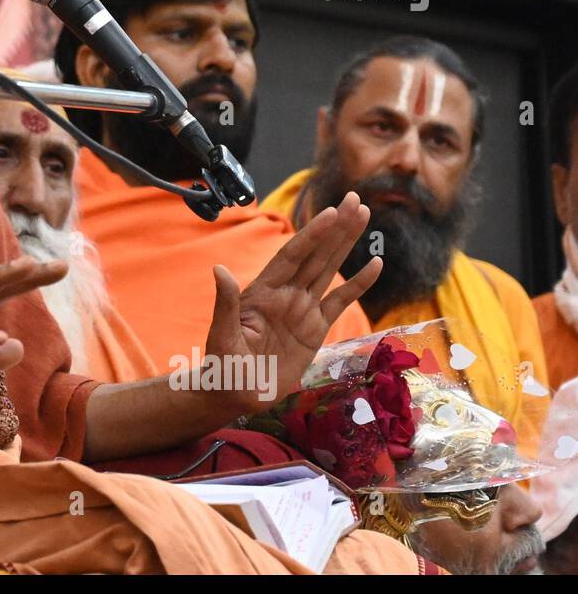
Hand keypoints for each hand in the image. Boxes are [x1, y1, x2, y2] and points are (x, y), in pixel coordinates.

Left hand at [203, 191, 380, 411]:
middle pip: (315, 254)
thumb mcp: (223, 336)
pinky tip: (375, 265)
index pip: (292, 256)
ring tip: (363, 216)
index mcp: (263, 291)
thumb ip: (226, 304)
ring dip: (346, 244)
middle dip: (335, 227)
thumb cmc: (224, 366)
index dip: (312, 235)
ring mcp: (302, 309)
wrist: (237, 394)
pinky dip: (358, 284)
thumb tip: (219, 269)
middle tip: (355, 199)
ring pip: (329, 269)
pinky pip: (340, 302)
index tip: (331, 213)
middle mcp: (286, 294)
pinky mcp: (316, 329)